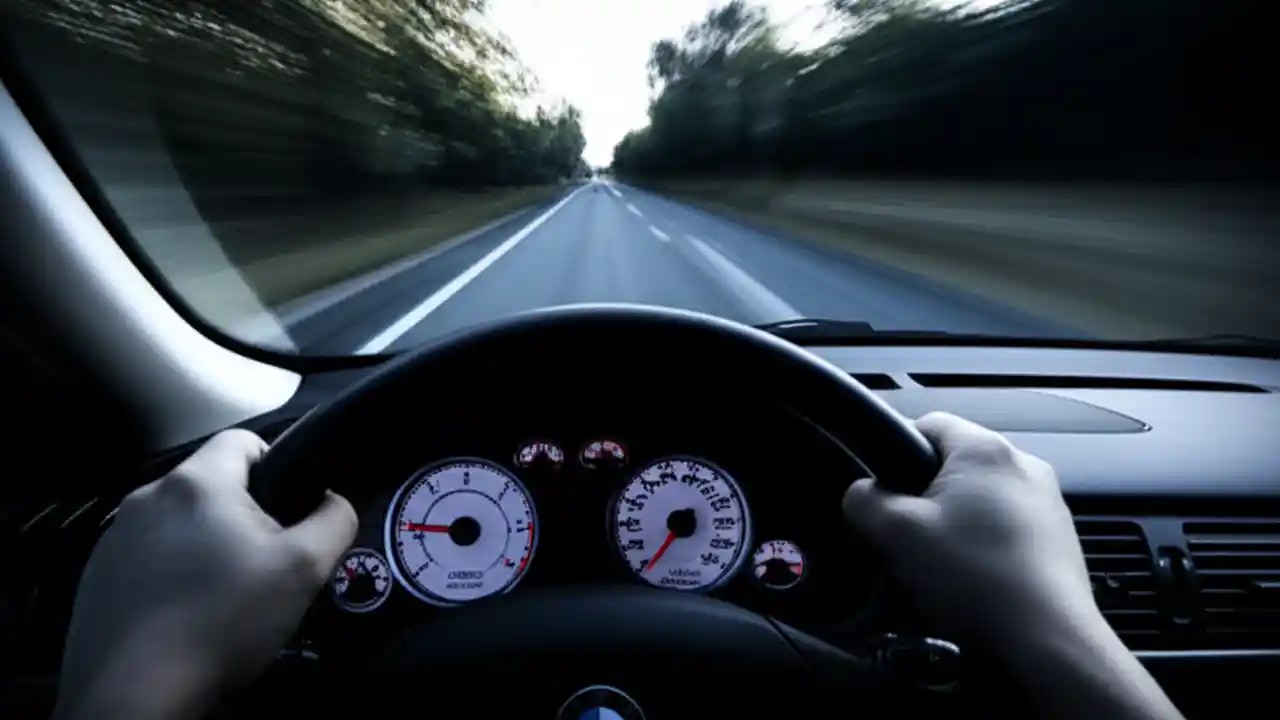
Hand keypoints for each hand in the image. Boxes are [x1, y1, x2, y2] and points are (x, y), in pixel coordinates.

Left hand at [56, 430, 357, 719]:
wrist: (137, 694)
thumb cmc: (224, 621)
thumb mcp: (304, 570)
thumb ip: (334, 520)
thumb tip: (333, 501)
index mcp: (197, 482)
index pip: (245, 440)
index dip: (279, 465)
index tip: (290, 513)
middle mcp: (147, 496)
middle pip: (212, 484)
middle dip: (243, 515)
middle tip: (265, 564)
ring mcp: (114, 537)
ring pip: (179, 522)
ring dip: (204, 543)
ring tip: (223, 594)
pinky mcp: (97, 574)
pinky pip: (148, 555)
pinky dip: (170, 573)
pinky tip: (184, 613)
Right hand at [843, 412, 1097, 645]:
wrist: (1046, 638)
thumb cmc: (973, 575)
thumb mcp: (895, 534)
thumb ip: (864, 500)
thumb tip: (863, 494)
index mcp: (985, 449)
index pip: (928, 423)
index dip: (896, 452)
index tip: (884, 492)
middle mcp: (1024, 463)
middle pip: (955, 465)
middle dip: (926, 495)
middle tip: (907, 534)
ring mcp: (1049, 500)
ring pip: (981, 497)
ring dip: (957, 521)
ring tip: (942, 562)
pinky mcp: (1060, 536)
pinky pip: (1008, 525)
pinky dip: (986, 543)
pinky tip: (976, 577)